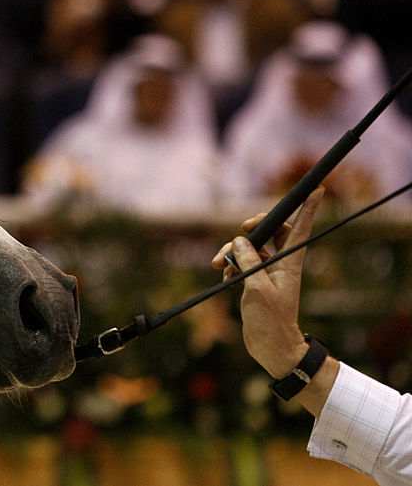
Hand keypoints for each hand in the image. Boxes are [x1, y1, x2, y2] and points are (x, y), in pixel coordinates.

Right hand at [211, 188, 324, 378]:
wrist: (272, 347)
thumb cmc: (271, 321)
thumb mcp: (257, 288)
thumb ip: (249, 261)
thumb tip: (240, 241)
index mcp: (290, 263)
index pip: (300, 229)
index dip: (309, 209)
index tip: (318, 190)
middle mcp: (281, 263)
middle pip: (272, 232)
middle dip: (254, 227)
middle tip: (243, 228)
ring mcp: (267, 271)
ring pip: (250, 247)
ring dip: (233, 251)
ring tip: (219, 264)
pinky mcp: (255, 281)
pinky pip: (242, 262)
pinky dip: (231, 265)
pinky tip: (225, 276)